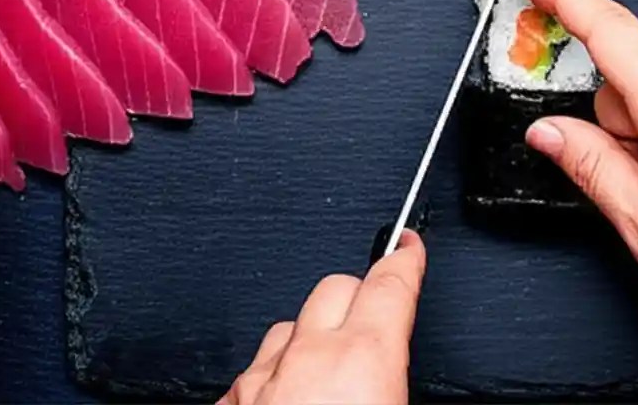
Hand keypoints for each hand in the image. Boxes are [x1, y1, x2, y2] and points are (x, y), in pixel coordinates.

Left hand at [221, 230, 424, 404]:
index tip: (408, 247)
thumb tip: (400, 379)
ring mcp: (260, 380)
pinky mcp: (229, 401)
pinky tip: (287, 395)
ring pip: (289, 326)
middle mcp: (306, 359)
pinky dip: (274, 373)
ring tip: (328, 367)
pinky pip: (255, 368)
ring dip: (311, 336)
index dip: (404, 258)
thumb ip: (399, 380)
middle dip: (358, 295)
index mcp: (361, 360)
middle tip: (376, 319)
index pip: (390, 283)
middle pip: (336, 288)